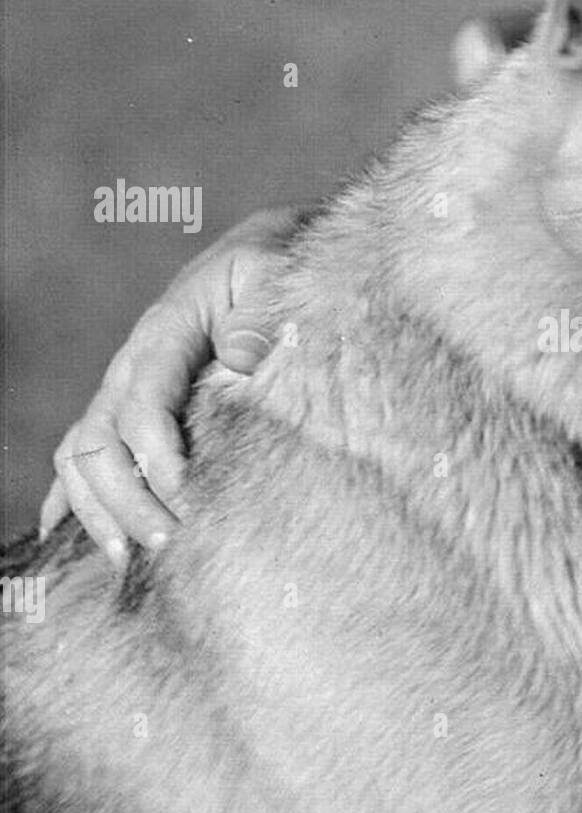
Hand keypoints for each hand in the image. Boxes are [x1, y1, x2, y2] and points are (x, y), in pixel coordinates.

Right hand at [40, 207, 301, 565]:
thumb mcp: (277, 281)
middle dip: (127, 497)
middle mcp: (135, 362)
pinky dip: (72, 497)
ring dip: (99, 509)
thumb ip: (258, 324)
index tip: (188, 499)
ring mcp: (128, 385)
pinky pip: (87, 452)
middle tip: (169, 543)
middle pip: (101, 439)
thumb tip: (240, 371)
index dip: (156, 456)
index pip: (142, 404)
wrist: (279, 252)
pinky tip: (66, 541)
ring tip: (127, 559)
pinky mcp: (135, 405)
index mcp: (167, 330)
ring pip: (83, 453)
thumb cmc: (284, 268)